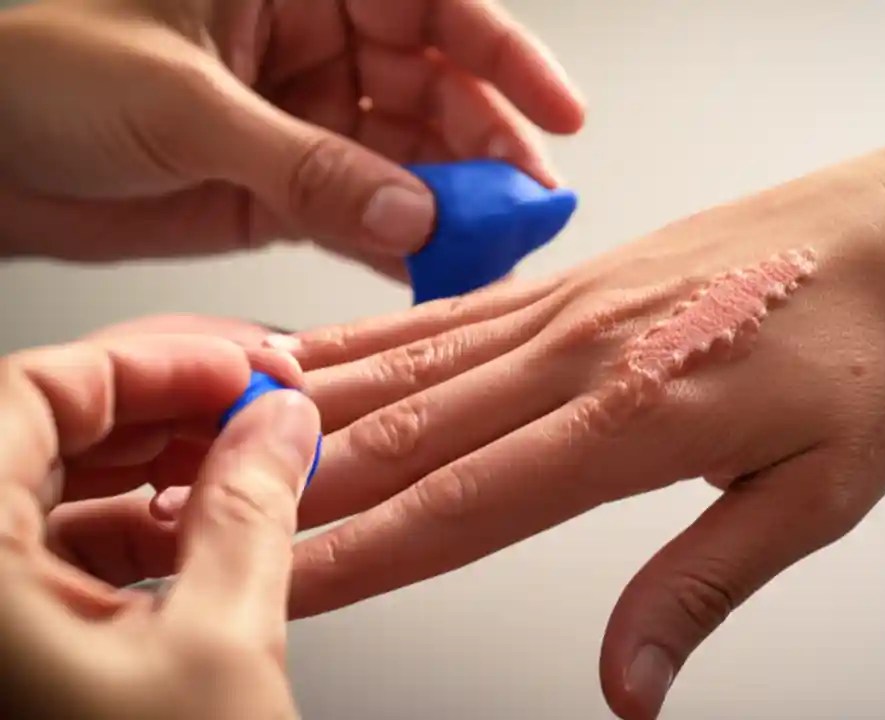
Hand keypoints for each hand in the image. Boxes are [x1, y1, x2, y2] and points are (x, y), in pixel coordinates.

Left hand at [0, 0, 583, 276]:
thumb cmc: (35, 69)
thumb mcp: (183, 103)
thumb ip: (308, 165)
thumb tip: (414, 211)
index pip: (429, 5)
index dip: (505, 55)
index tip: (559, 110)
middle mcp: (309, 44)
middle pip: (434, 90)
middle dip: (487, 147)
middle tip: (524, 205)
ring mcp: (301, 121)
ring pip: (408, 159)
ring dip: (453, 206)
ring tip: (493, 249)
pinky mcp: (282, 190)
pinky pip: (363, 214)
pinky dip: (402, 244)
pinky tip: (435, 268)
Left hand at [0, 333, 318, 718]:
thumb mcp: (221, 648)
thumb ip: (253, 511)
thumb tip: (278, 423)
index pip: (29, 395)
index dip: (148, 364)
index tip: (237, 369)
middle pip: (40, 430)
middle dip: (162, 405)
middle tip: (254, 398)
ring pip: (52, 485)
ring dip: (160, 462)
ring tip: (251, 457)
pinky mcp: (12, 646)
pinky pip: (59, 547)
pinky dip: (140, 524)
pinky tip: (215, 524)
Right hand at [270, 117, 884, 717]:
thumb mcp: (825, 491)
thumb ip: (708, 581)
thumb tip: (629, 682)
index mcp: (646, 412)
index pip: (470, 503)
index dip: (366, 556)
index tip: (286, 587)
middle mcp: (593, 347)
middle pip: (418, 432)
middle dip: (305, 490)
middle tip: (205, 523)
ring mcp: (585, 299)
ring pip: (421, 364)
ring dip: (322, 410)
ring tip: (231, 441)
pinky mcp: (594, 273)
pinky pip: (462, 315)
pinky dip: (382, 341)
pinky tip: (334, 355)